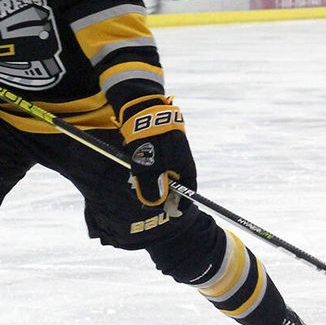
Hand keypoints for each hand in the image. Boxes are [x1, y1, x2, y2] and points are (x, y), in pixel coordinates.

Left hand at [119, 96, 195, 210]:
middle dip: (162, 193)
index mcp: (186, 167)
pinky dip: (149, 169)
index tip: (171, 214)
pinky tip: (137, 167)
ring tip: (137, 181)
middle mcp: (182, 161)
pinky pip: (157, 164)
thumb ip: (151, 186)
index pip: (189, 191)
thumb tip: (154, 204)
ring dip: (152, 180)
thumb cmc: (150, 140)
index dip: (180, 204)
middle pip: (175, 184)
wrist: (145, 111)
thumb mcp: (148, 167)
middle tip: (146, 198)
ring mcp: (172, 153)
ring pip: (164, 174)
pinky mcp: (162, 146)